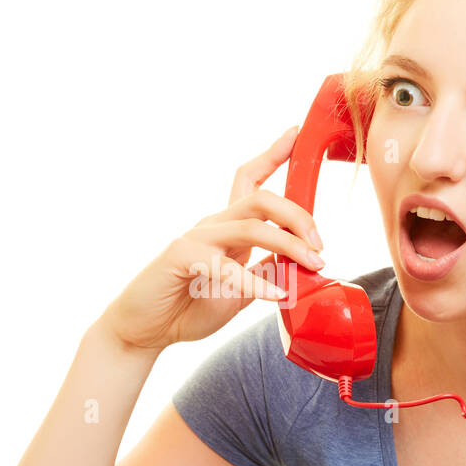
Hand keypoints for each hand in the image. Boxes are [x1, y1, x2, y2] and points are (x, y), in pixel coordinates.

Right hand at [98, 126, 325, 352]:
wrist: (145, 331)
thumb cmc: (187, 308)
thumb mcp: (239, 291)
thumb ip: (264, 272)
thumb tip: (298, 263)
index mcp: (226, 227)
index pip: (250, 181)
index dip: (273, 154)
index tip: (296, 134)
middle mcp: (212, 225)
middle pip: (261, 199)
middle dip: (298, 215)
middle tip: (321, 245)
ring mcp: (195, 238)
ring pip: (251, 226)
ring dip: (288, 244)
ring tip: (312, 266)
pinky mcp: (180, 257)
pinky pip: (225, 265)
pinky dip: (255, 283)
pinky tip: (276, 296)